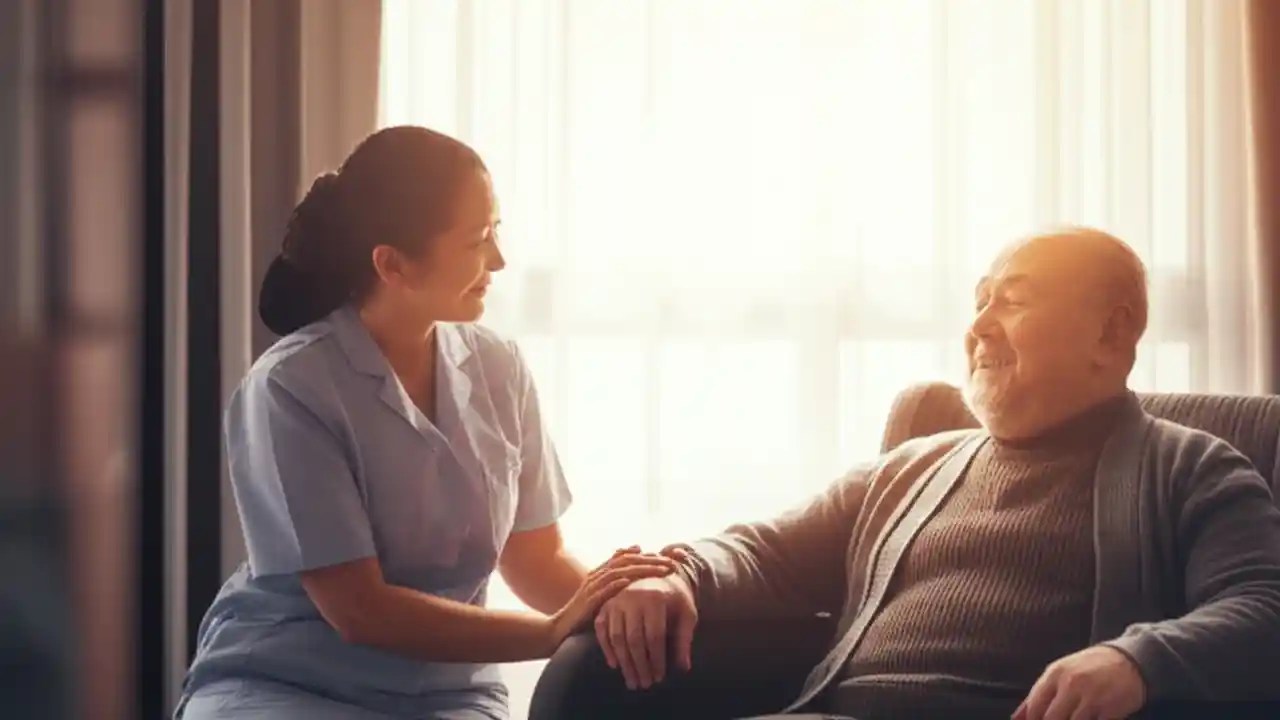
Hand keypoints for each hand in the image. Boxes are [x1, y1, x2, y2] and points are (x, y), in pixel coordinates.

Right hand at [546, 548, 675, 650]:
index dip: (648, 555)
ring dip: (642, 569)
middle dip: (651, 560)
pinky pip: (604, 590)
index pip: (628, 556)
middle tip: (672, 563)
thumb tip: (635, 577)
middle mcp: (597, 575)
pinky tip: (632, 582)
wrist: (561, 629)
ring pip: (619, 571)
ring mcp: (592, 587)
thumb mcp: (602, 598)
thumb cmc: (585, 615)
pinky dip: (618, 584)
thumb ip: (616, 587)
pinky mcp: (588, 602)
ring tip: (661, 571)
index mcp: (602, 572)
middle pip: (627, 560)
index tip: (669, 556)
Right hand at [594, 573, 697, 690]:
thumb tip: (683, 668)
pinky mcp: (605, 604)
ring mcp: (615, 600)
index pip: (654, 636)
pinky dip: (606, 648)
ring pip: (617, 637)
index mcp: (655, 597)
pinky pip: (601, 630)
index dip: (657, 659)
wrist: (656, 574)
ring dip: (624, 663)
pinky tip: (615, 665)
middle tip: (645, 685)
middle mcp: (632, 597)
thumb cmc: (674, 597)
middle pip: (634, 639)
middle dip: (640, 665)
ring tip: (632, 681)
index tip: (659, 677)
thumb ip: (684, 638)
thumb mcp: (686, 613)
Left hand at [1013, 645, 1146, 719]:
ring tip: (1072, 719)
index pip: (1034, 707)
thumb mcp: (1061, 673)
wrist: (1129, 661)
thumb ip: (1038, 695)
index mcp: (1055, 674)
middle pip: (1050, 719)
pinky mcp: (1110, 710)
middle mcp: (1071, 685)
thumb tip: (1016, 718)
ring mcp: (1091, 697)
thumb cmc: (1090, 668)